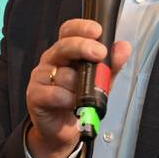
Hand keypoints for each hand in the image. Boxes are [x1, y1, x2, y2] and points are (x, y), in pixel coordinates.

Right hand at [26, 19, 131, 157]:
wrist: (62, 130)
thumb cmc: (77, 101)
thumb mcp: (100, 82)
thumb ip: (111, 65)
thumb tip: (123, 48)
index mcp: (66, 53)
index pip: (69, 31)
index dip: (81, 27)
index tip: (97, 31)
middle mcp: (52, 61)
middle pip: (64, 46)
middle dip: (83, 47)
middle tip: (99, 54)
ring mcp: (40, 77)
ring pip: (64, 74)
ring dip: (79, 86)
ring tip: (82, 96)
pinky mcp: (35, 95)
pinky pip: (55, 93)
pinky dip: (68, 100)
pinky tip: (72, 104)